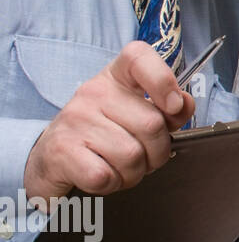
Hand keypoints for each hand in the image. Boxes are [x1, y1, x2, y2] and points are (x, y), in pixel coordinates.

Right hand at [24, 41, 194, 202]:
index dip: (163, 80)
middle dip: (158, 152)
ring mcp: (74, 119)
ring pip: (131, 155)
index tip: (174, 106)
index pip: (138, 57)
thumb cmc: (103, 134)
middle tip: (145, 157)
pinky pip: (105, 176)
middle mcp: (93, 92)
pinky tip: (103, 175)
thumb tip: (185, 104)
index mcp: (116, 77)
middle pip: (151, 124)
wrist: (50, 159)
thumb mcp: (136, 114)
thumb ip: (167, 109)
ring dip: (135, 172)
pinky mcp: (62, 150)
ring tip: (122, 168)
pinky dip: (111, 184)